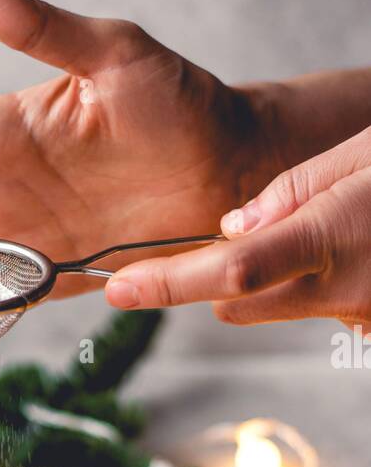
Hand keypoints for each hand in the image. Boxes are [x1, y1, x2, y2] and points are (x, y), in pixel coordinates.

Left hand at [105, 127, 370, 330]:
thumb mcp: (365, 151)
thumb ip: (294, 189)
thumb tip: (232, 226)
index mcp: (336, 237)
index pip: (232, 271)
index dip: (169, 283)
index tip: (119, 290)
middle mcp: (345, 290)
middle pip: (237, 302)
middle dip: (223, 274)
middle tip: (260, 225)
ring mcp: (360, 315)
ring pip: (274, 308)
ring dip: (277, 278)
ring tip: (330, 227)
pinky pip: (317, 308)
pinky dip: (317, 284)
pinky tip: (355, 248)